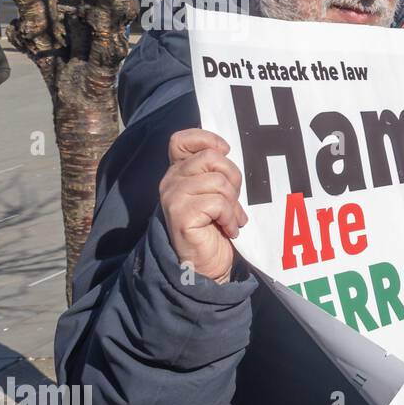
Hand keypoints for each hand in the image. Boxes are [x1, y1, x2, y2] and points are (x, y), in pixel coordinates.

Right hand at [160, 129, 247, 285]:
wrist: (206, 265)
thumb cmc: (215, 227)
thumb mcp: (218, 194)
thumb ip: (217, 173)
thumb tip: (226, 152)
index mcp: (179, 172)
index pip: (182, 140)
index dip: (207, 139)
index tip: (225, 151)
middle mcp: (171, 181)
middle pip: (211, 158)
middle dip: (233, 178)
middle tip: (233, 201)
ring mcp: (173, 197)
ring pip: (218, 182)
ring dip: (233, 204)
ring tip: (230, 219)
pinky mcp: (180, 214)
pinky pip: (217, 203)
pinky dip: (230, 217)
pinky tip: (228, 229)